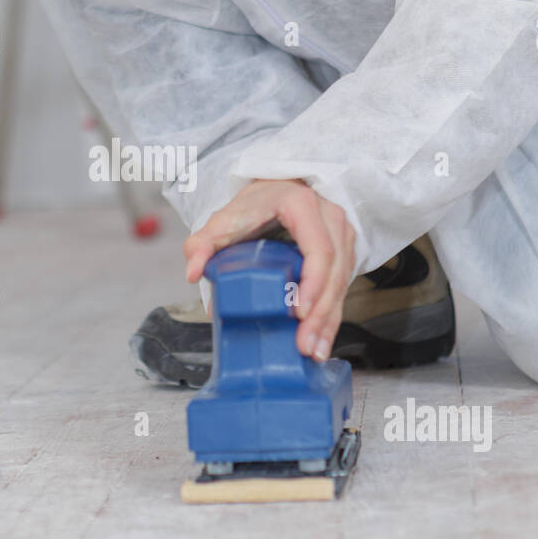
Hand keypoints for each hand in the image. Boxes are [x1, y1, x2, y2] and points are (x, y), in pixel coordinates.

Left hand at [183, 178, 356, 360]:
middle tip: (304, 344)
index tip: (300, 312)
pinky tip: (322, 339)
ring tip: (314, 350)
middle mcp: (330, 217)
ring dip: (329, 320)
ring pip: (342, 282)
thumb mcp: (224, 219)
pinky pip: (342, 285)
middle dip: (321, 313)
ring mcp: (342, 235)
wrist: (277, 188)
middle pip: (334, 271)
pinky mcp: (344, 251)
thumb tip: (193, 272)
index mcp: (302, 205)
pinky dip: (332, 314)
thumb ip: (203, 243)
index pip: (318, 248)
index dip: (313, 283)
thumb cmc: (254, 204)